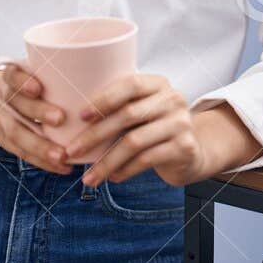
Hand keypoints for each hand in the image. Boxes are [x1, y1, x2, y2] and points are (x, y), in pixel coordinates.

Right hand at [0, 63, 69, 173]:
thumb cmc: (31, 82)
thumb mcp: (36, 70)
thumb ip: (58, 71)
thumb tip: (102, 66)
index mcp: (11, 76)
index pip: (13, 75)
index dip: (23, 81)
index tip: (38, 87)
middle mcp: (2, 97)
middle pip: (16, 105)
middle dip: (37, 112)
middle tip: (60, 118)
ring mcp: (0, 120)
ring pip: (15, 134)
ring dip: (40, 147)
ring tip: (62, 156)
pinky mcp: (4, 140)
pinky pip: (21, 152)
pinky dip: (42, 162)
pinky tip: (62, 167)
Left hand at [70, 73, 206, 186]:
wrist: (190, 151)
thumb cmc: (154, 128)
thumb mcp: (142, 110)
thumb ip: (119, 106)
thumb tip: (71, 117)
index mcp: (159, 84)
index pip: (130, 84)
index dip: (104, 98)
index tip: (81, 116)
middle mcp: (173, 99)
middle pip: (128, 115)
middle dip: (95, 135)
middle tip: (72, 151)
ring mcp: (181, 123)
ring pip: (134, 142)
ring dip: (106, 162)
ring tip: (88, 177)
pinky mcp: (184, 147)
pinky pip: (146, 159)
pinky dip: (125, 170)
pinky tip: (112, 178)